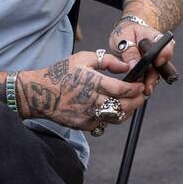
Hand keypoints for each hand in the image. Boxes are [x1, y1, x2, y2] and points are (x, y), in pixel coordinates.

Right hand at [18, 52, 144, 130]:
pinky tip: (113, 108)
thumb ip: (107, 60)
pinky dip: (112, 116)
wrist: (40, 94)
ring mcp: (87, 115)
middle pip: (123, 106)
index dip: (136, 88)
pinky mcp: (84, 125)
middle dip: (137, 101)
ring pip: (116, 117)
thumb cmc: (62, 73)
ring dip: (128, 110)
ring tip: (131, 102)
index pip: (121, 89)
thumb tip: (126, 66)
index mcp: (91, 82)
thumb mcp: (83, 58)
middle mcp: (91, 100)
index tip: (141, 84)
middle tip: (142, 95)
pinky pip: (104, 123)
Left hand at [109, 17, 171, 96]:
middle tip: (147, 87)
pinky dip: (143, 86)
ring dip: (148, 84)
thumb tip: (134, 66)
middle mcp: (158, 51)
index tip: (158, 62)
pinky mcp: (148, 71)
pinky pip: (148, 79)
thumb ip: (129, 50)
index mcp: (154, 38)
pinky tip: (139, 93)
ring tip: (143, 93)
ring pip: (154, 75)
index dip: (164, 54)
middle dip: (154, 77)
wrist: (126, 36)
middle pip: (162, 65)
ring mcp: (154, 62)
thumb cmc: (125, 33)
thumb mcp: (123, 37)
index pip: (166, 45)